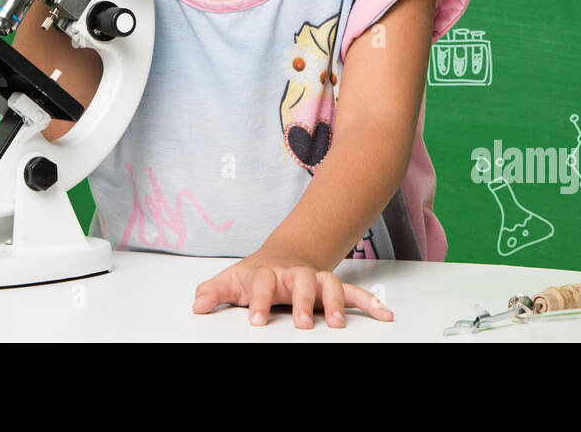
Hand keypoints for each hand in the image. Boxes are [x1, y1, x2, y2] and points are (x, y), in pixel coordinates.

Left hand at [191, 249, 393, 328]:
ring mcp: (316, 280)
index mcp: (268, 273)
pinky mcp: (333, 289)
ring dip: (336, 302)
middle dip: (303, 301)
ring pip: (330, 284)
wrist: (282, 256)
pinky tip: (384, 315)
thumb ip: (213, 292)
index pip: (262, 283)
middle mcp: (294, 275)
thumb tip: (197, 304)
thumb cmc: (256, 275)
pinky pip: (355, 293)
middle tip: (302, 322)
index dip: (259, 301)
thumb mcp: (231, 281)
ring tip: (339, 324)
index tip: (257, 321)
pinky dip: (370, 303)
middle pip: (301, 281)